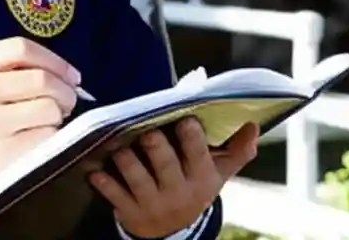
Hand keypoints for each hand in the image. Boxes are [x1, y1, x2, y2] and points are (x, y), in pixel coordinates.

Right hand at [0, 37, 80, 203]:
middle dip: (65, 90)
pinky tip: (39, 136)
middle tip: (67, 99)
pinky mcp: (1, 152)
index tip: (70, 74)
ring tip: (49, 119)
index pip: (22, 49)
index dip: (56, 60)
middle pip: (42, 80)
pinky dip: (51, 135)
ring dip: (58, 114)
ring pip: (49, 109)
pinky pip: (45, 137)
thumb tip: (57, 70)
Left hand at [89, 119, 258, 237]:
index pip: (199, 157)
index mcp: (201, 179)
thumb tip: (254, 125)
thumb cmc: (194, 188)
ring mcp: (152, 203)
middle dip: (156, 148)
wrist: (173, 232)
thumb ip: (237, 150)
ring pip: (137, 179)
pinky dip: (104, 182)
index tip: (186, 120)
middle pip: (165, 166)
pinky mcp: (130, 211)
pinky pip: (114, 195)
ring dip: (127, 161)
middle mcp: (178, 192)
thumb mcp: (218, 174)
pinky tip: (95, 170)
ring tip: (119, 147)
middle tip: (148, 131)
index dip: (192, 140)